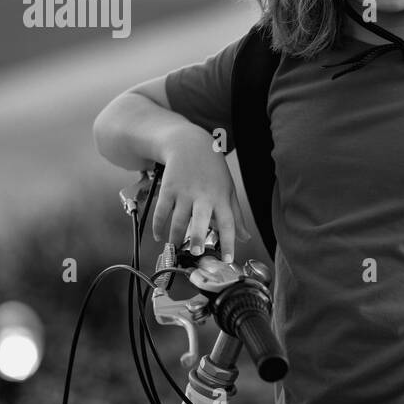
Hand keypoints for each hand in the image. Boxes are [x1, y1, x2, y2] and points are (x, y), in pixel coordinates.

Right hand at [151, 130, 253, 261]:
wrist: (190, 144)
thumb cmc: (213, 170)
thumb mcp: (229, 190)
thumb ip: (236, 216)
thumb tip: (245, 238)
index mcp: (221, 198)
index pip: (229, 223)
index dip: (230, 242)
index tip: (228, 259)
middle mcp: (203, 197)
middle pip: (200, 220)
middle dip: (197, 237)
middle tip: (194, 252)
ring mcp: (184, 193)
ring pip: (178, 219)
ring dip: (175, 236)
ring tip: (176, 249)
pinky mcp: (168, 189)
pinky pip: (161, 211)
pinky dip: (158, 225)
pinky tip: (159, 236)